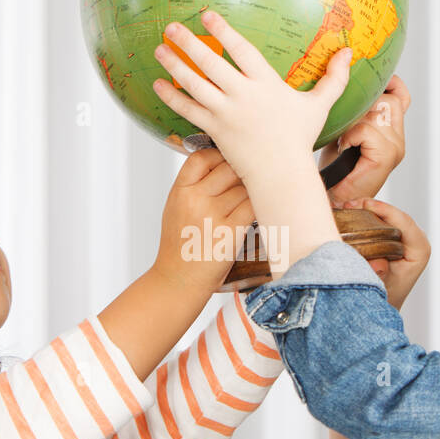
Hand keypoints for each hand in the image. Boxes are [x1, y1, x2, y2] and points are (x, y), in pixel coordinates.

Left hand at [151, 10, 352, 189]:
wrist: (281, 174)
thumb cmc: (299, 140)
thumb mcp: (319, 105)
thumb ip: (334, 78)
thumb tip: (350, 53)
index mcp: (266, 84)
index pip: (241, 50)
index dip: (223, 30)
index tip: (206, 14)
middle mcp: (243, 96)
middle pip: (210, 63)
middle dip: (188, 43)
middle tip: (170, 27)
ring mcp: (226, 114)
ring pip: (194, 84)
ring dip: (174, 65)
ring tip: (160, 49)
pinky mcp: (214, 130)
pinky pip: (188, 110)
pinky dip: (171, 97)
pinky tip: (157, 84)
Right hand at [153, 146, 254, 294]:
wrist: (177, 282)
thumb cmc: (180, 247)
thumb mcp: (176, 209)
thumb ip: (194, 186)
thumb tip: (227, 164)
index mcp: (179, 191)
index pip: (202, 157)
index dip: (220, 156)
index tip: (230, 163)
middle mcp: (194, 199)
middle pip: (230, 168)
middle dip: (244, 173)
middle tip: (251, 183)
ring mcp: (212, 215)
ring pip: (245, 188)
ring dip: (255, 192)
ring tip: (258, 200)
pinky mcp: (230, 232)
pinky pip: (254, 207)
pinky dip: (261, 207)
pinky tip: (263, 212)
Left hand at [318, 74, 409, 206]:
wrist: (334, 199)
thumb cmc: (334, 167)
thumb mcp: (344, 130)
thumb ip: (354, 110)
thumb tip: (341, 77)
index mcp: (392, 130)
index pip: (401, 96)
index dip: (389, 82)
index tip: (369, 76)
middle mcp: (398, 138)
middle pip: (388, 99)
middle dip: (364, 101)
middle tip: (343, 113)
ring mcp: (395, 147)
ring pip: (377, 112)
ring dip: (354, 120)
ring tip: (341, 136)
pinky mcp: (387, 155)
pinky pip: (367, 129)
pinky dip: (351, 134)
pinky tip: (342, 146)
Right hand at [339, 196, 429, 310]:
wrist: (381, 304)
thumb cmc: (383, 297)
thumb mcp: (379, 287)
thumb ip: (378, 274)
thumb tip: (375, 263)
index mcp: (419, 250)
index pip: (404, 221)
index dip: (382, 209)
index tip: (361, 205)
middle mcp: (415, 240)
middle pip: (394, 214)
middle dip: (371, 206)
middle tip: (347, 204)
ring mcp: (405, 236)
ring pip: (386, 214)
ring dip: (366, 209)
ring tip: (345, 206)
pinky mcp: (394, 235)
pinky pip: (380, 219)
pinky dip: (364, 214)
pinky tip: (349, 212)